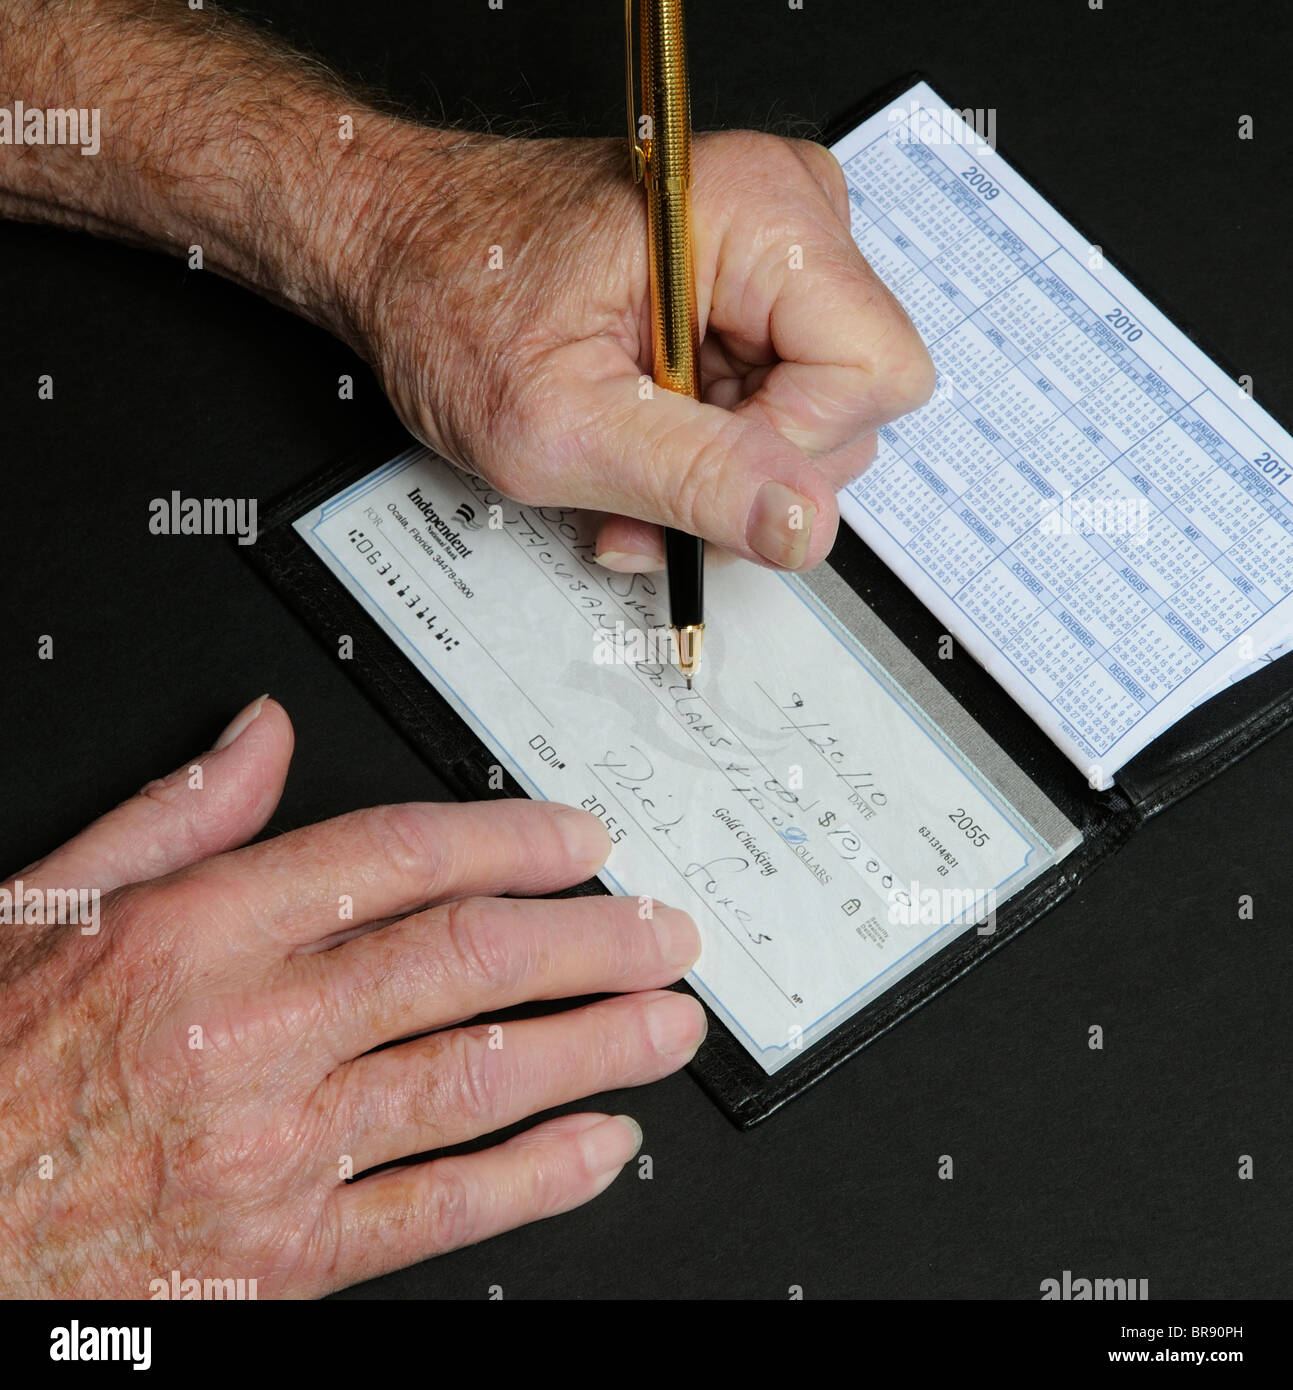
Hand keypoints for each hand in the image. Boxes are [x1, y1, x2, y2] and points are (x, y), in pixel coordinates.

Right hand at [0, 697, 704, 1296]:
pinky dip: (536, 1177)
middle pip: (465, 961)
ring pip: (475, 1077)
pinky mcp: (286, 1255)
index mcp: (195, 935)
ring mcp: (276, 1152)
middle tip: (662, 930)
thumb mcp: (48, 906)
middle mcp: (250, 1035)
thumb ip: (177, 816)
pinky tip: (601, 1147)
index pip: (398, 860)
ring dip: (593, 1045)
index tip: (580, 839)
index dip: (511, 839)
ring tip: (669, 1022)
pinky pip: (440, 1209)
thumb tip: (264, 734)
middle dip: (588, 939)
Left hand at [352, 129, 935, 572]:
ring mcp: (771, 252)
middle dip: (745, 477)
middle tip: (641, 491)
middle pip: (852, 404)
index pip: (875, 375)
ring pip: (812, 417)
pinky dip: (706, 446)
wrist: (399, 247)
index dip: (791, 453)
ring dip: (718, 473)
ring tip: (624, 467)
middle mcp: (784, 214)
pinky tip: (640, 442)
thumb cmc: (451, 293)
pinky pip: (774, 400)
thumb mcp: (560, 421)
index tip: (693, 473)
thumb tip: (803, 528)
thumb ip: (694, 479)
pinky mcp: (748, 290)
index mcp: (755, 213)